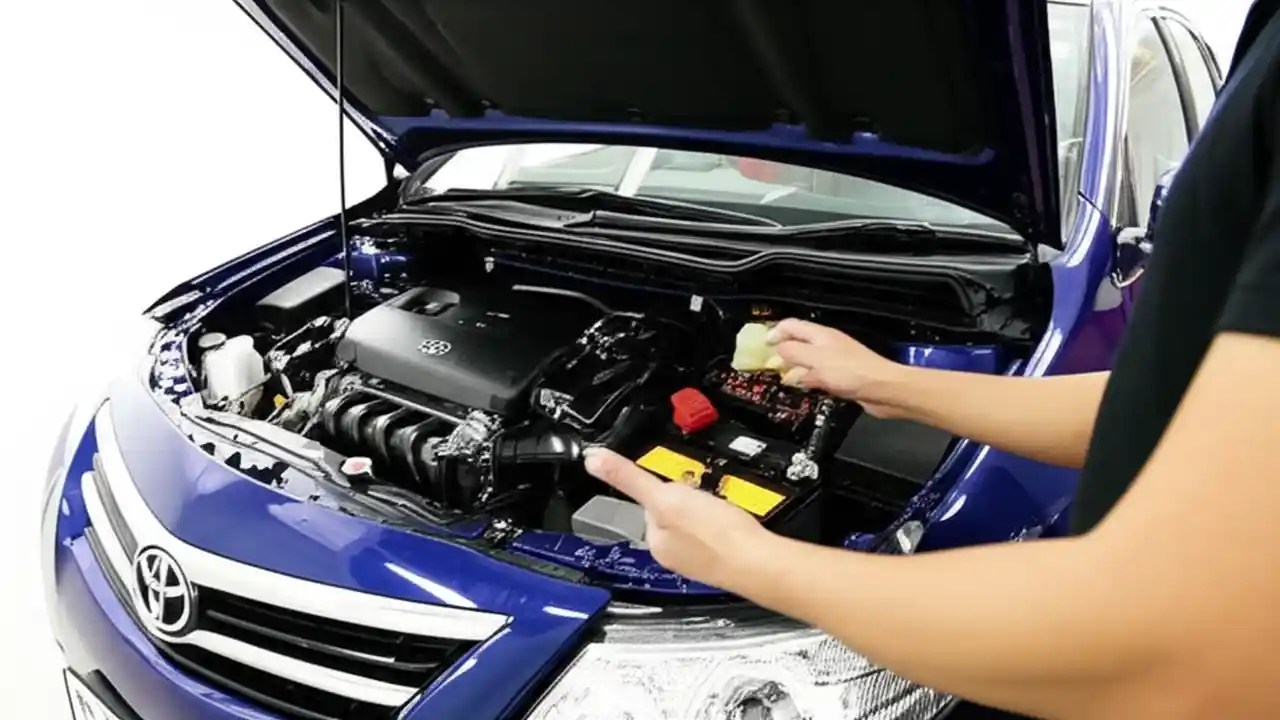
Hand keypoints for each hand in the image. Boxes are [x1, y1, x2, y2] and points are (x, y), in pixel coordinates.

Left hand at [583, 447, 767, 589]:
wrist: (759, 561)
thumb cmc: (715, 535)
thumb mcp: (664, 496)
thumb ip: (628, 478)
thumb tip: (592, 459)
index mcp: (656, 542)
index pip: (650, 504)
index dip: (666, 487)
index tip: (681, 484)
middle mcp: (674, 555)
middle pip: (674, 512)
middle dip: (689, 498)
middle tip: (705, 495)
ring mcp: (701, 558)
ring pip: (697, 521)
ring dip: (708, 509)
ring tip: (721, 507)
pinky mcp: (725, 557)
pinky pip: (719, 531)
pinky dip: (725, 522)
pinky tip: (734, 520)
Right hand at [767, 319, 906, 417]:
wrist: (884, 389)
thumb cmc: (852, 372)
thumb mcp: (815, 360)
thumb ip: (793, 353)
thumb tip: (777, 349)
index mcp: (821, 335)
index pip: (791, 325)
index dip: (774, 333)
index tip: (762, 346)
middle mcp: (827, 344)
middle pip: (798, 341)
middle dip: (782, 350)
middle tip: (768, 362)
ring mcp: (836, 360)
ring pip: (808, 359)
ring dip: (794, 366)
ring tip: (782, 375)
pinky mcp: (843, 376)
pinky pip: (819, 375)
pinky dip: (809, 379)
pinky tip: (806, 387)